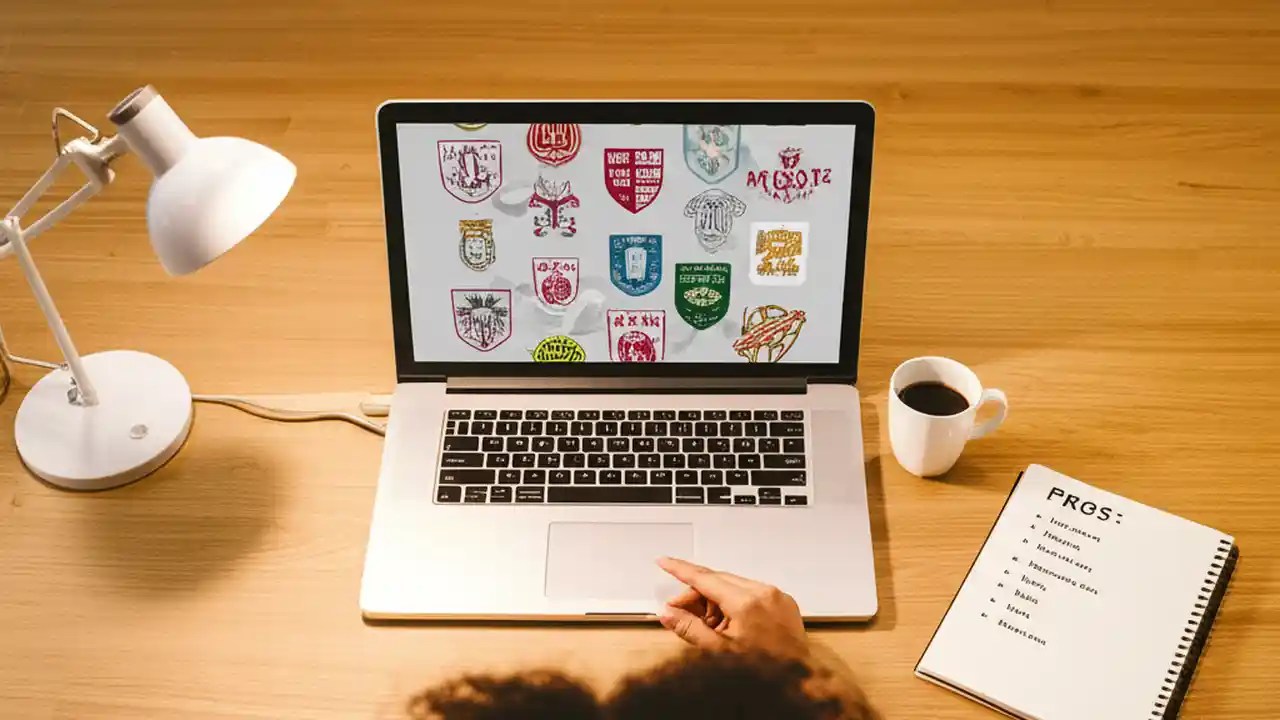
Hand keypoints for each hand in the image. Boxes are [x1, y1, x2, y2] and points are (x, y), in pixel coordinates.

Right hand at [656, 556, 808, 657]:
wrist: (799, 683)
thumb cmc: (765, 672)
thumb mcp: (719, 652)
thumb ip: (690, 629)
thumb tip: (668, 614)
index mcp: (747, 603)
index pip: (705, 578)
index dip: (680, 569)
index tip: (665, 562)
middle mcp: (764, 593)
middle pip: (718, 581)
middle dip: (696, 593)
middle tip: (680, 611)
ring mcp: (777, 596)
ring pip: (734, 586)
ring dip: (716, 599)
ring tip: (710, 626)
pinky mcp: (784, 603)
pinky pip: (752, 592)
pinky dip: (735, 602)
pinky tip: (729, 623)